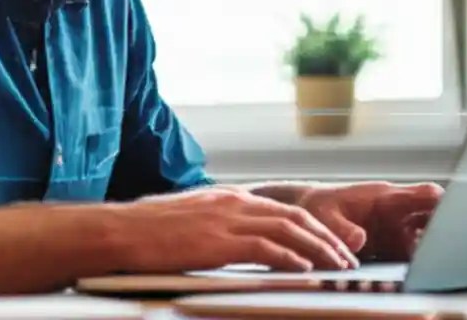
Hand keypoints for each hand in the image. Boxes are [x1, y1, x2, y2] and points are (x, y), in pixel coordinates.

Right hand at [107, 187, 360, 272]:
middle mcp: (235, 202)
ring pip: (289, 230)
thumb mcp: (190, 220)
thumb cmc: (146, 230)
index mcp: (229, 197)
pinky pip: (266, 248)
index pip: (284, 210)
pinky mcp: (219, 240)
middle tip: (346, 258)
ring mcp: (228, 219)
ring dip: (318, 249)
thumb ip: (217, 226)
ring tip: (336, 266)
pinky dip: (290, 258)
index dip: (313, 228)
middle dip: (326, 238)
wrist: (120, 231)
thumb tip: (233, 241)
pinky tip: (305, 269)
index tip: (331, 245)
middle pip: (295, 216)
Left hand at [297, 181, 442, 261]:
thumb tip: (360, 240)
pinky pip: (416, 250)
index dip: (444, 204)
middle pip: (435, 214)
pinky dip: (424, 259)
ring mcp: (399, 227)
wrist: (311, 211)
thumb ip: (342, 228)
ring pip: (430, 233)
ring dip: (437, 245)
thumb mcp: (325, 217)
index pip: (425, 194)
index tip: (457, 216)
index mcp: (386, 197)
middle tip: (456, 246)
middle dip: (449, 226)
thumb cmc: (319, 208)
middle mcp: (399, 211)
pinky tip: (426, 271)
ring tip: (444, 262)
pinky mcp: (394, 244)